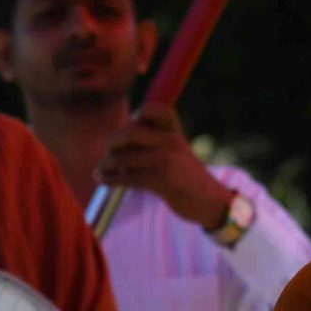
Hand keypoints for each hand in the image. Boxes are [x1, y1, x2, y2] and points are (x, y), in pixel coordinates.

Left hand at [95, 103, 232, 229]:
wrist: (210, 201)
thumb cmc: (186, 176)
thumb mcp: (177, 151)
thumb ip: (154, 141)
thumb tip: (116, 140)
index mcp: (174, 131)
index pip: (155, 109)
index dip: (139, 113)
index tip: (131, 124)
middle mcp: (170, 141)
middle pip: (129, 133)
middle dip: (112, 143)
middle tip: (109, 152)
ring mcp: (166, 160)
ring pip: (123, 158)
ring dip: (106, 165)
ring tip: (101, 170)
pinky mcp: (161, 180)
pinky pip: (126, 177)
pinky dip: (109, 179)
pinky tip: (103, 180)